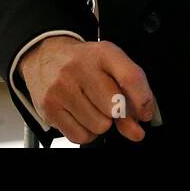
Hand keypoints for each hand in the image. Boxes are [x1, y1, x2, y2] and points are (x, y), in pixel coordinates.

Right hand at [18, 37, 154, 143]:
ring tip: (89, 106)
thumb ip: (130, 93)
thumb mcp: (110, 64)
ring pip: (99, 126)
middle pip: (115, 109)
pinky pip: (80, 137)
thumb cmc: (84, 63)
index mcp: (102, 53)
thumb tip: (135, 130)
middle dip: (117, 113)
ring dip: (100, 123)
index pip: (131, 78)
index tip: (144, 113)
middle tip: (107, 104)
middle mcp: (80, 68)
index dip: (143, 101)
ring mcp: (62, 88)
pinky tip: (79, 115)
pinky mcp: (49, 107)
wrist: (45, 55)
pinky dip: (85, 132)